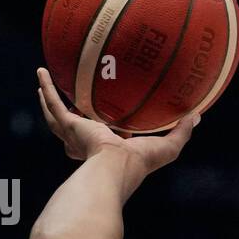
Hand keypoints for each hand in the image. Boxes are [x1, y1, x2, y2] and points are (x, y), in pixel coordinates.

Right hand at [37, 67, 199, 175]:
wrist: (116, 167)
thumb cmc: (141, 163)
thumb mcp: (168, 147)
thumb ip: (182, 132)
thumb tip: (197, 116)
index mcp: (111, 150)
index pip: (109, 139)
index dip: (113, 132)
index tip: (118, 124)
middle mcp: (89, 143)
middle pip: (77, 129)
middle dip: (72, 119)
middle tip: (72, 104)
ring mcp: (76, 134)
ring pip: (57, 115)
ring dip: (50, 99)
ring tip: (42, 84)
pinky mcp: (69, 126)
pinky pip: (54, 103)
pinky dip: (46, 87)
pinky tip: (41, 71)